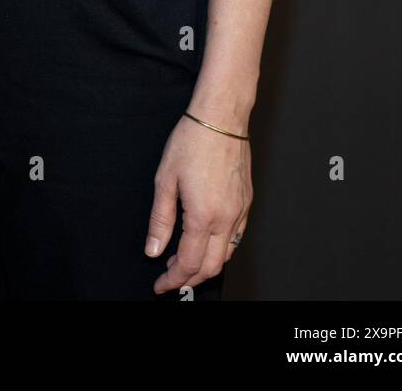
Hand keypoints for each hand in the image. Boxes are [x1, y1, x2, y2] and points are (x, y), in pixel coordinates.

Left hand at [145, 112, 251, 294]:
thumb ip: (160, 220)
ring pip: (227, 254)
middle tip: (170, 276)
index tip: (160, 284)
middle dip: (190, 278)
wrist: (221, 116)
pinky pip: (236, 236)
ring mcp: (241, 210)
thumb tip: (154, 249)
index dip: (172, 279)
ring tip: (184, 259)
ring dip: (206, 265)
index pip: (188, 263)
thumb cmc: (193, 140)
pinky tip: (206, 240)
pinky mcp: (247, 201)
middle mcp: (227, 218)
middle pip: (211, 266)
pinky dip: (221, 248)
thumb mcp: (165, 179)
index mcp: (203, 215)